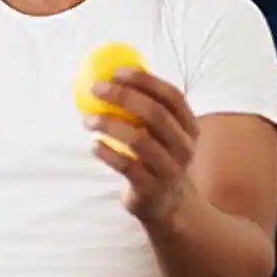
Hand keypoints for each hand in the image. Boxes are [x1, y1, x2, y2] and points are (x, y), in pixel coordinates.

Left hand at [85, 67, 199, 226]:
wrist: (171, 206)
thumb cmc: (159, 158)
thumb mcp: (164, 133)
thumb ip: (147, 106)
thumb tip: (112, 72)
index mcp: (189, 126)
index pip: (172, 96)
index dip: (145, 80)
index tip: (117, 71)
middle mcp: (183, 146)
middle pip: (155, 114)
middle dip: (123, 97)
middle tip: (96, 89)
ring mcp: (170, 169)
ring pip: (140, 140)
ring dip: (109, 125)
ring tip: (87, 120)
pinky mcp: (151, 188)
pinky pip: (127, 166)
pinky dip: (108, 153)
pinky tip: (94, 145)